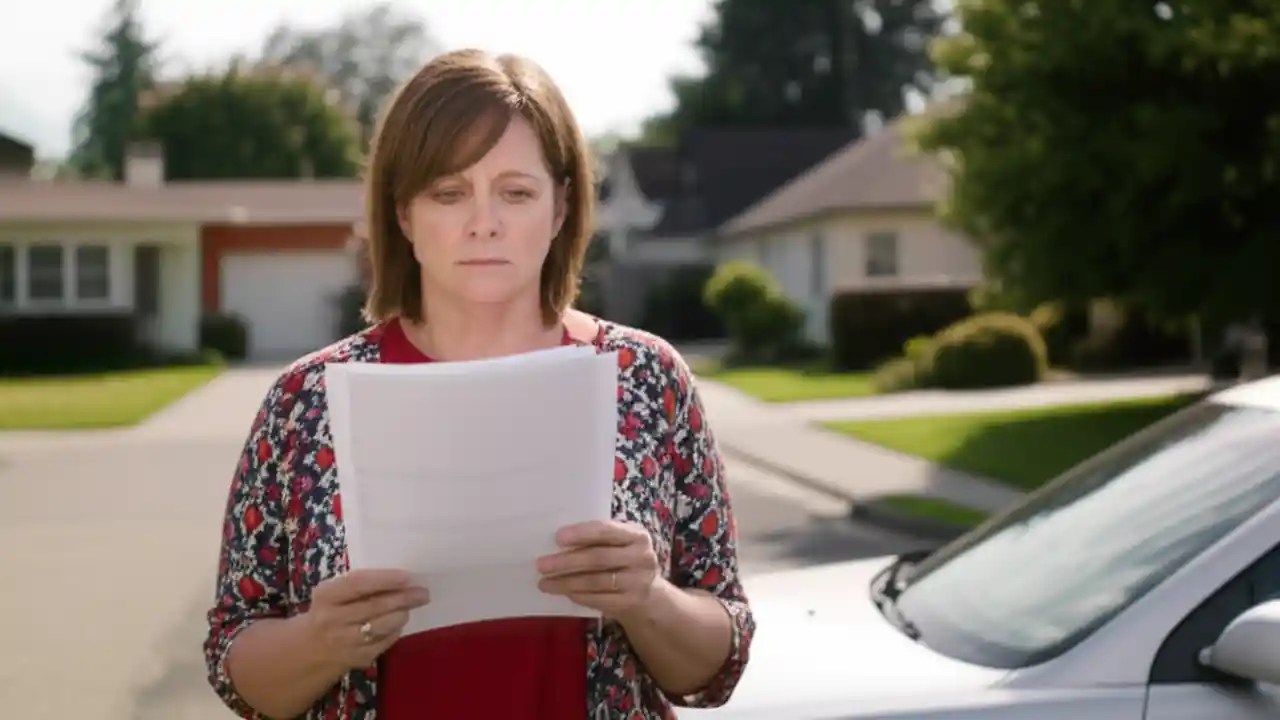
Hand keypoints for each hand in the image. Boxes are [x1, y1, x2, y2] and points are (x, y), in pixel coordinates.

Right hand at [301, 569, 429, 669]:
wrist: (310, 648)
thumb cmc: (330, 610)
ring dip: (401, 615)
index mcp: (326, 596)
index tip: (407, 576)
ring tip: (409, 608)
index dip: (384, 580)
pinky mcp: (356, 659)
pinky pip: (383, 643)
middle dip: (403, 598)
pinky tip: (398, 624)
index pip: (357, 584)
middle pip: (374, 607)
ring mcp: (343, 642)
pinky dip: (395, 632)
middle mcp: (332, 619)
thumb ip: (358, 584)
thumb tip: (400, 577)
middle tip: (423, 593)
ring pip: (382, 627)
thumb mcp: (334, 593)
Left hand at [536, 520, 660, 620]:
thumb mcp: (620, 543)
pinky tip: (564, 593)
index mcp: (637, 536)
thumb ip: (598, 539)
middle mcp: (642, 558)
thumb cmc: (625, 560)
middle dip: (567, 561)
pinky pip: (598, 599)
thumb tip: (558, 541)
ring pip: (596, 581)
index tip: (558, 537)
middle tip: (541, 564)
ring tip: (544, 583)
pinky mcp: (630, 603)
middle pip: (599, 558)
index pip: (607, 531)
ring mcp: (638, 583)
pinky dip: (578, 596)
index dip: (582, 534)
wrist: (649, 594)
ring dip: (566, 582)